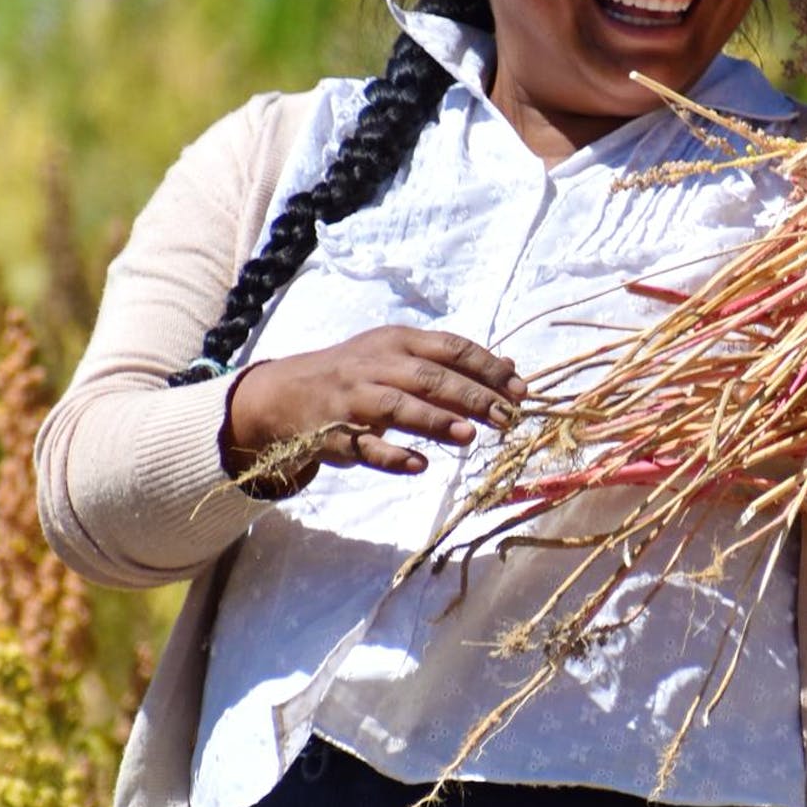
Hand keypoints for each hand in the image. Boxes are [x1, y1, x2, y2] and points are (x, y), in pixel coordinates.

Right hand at [221, 327, 528, 490]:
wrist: (285, 393)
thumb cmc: (360, 375)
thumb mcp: (403, 357)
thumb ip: (454, 363)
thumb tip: (513, 367)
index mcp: (398, 341)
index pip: (451, 348)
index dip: (488, 368)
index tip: (521, 390)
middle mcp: (376, 364)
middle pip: (430, 377)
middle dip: (471, 397)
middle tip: (508, 417)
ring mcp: (352, 398)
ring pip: (397, 407)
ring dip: (435, 421)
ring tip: (469, 436)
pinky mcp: (333, 433)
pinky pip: (364, 446)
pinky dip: (391, 456)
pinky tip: (419, 465)